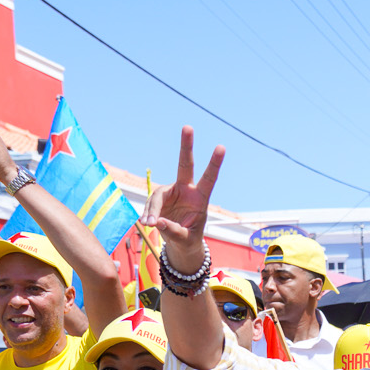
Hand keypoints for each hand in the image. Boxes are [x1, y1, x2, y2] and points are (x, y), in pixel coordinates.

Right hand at [144, 127, 223, 271]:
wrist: (179, 243)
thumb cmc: (188, 240)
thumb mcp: (185, 240)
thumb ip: (174, 232)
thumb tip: (158, 223)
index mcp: (200, 199)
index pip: (209, 179)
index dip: (214, 164)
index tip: (221, 147)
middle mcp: (186, 190)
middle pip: (185, 165)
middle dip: (186, 146)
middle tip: (188, 127)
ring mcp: (171, 192)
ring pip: (157, 196)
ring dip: (152, 210)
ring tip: (149, 225)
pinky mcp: (159, 198)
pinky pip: (150, 205)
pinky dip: (147, 214)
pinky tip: (147, 224)